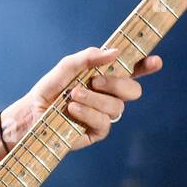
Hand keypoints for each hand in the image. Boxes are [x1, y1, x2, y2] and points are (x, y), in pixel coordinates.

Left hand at [1, 46, 161, 148]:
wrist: (31, 113)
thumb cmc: (49, 89)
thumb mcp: (67, 67)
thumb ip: (89, 58)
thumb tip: (115, 52)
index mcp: (107, 78)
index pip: (133, 71)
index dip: (147, 66)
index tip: (155, 61)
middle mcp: (109, 97)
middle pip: (133, 90)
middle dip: (117, 84)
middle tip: (95, 81)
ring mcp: (104, 116)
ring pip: (117, 108)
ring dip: (95, 99)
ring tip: (73, 95)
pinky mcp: (95, 133)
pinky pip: (104, 123)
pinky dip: (88, 113)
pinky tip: (73, 109)